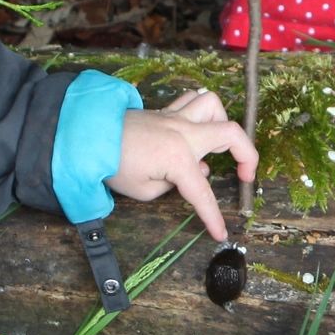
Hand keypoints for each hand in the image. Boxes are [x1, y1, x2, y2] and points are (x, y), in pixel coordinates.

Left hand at [109, 90, 260, 238]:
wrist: (87, 138)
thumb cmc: (112, 166)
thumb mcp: (144, 190)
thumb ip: (173, 186)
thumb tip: (196, 171)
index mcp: (179, 158)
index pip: (203, 193)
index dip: (213, 216)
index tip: (220, 233)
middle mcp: (184, 133)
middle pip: (231, 133)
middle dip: (247, 155)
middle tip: (244, 174)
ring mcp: (175, 117)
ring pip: (213, 105)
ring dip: (222, 123)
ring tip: (217, 144)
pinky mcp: (165, 111)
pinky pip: (192, 100)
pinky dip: (201, 111)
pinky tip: (197, 127)